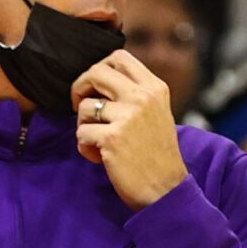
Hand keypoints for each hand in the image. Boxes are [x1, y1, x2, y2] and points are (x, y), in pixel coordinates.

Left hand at [73, 51, 188, 208]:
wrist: (166, 190)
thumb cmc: (157, 154)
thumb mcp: (156, 113)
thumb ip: (134, 93)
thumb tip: (98, 79)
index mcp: (155, 88)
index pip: (119, 56)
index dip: (99, 69)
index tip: (96, 89)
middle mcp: (142, 97)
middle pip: (95, 72)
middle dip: (80, 89)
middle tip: (82, 108)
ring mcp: (127, 116)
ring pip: (84, 106)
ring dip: (83, 126)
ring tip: (98, 142)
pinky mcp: (112, 138)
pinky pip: (81, 133)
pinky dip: (85, 148)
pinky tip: (101, 158)